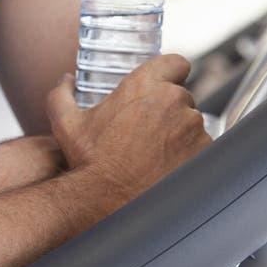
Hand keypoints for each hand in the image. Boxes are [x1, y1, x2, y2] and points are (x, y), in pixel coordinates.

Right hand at [47, 55, 210, 205]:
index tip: (162, 87)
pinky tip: (168, 170)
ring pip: (193, 124)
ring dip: (180, 134)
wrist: (108, 204)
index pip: (177, 62)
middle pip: (182, 96)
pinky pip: (202, 149)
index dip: (171, 73)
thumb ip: (61, 94)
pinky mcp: (204, 155)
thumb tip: (65, 80)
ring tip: (156, 155)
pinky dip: (190, 157)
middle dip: (169, 110)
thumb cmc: (89, 162)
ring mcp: (193, 128)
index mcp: (145, 85)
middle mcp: (174, 101)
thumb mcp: (66, 124)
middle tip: (148, 131)